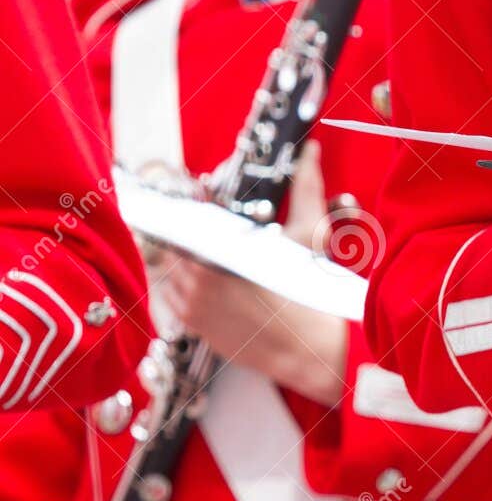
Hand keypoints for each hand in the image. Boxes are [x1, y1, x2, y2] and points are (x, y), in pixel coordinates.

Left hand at [152, 143, 347, 405]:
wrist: (310, 349)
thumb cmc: (313, 292)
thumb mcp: (311, 234)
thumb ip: (306, 188)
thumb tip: (311, 150)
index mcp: (228, 245)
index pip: (195, 208)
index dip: (193, 195)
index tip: (195, 186)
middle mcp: (202, 271)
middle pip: (175, 235)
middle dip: (188, 227)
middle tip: (196, 222)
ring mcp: (193, 298)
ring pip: (169, 263)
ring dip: (180, 255)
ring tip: (204, 253)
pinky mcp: (191, 321)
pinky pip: (169, 292)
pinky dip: (179, 282)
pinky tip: (200, 279)